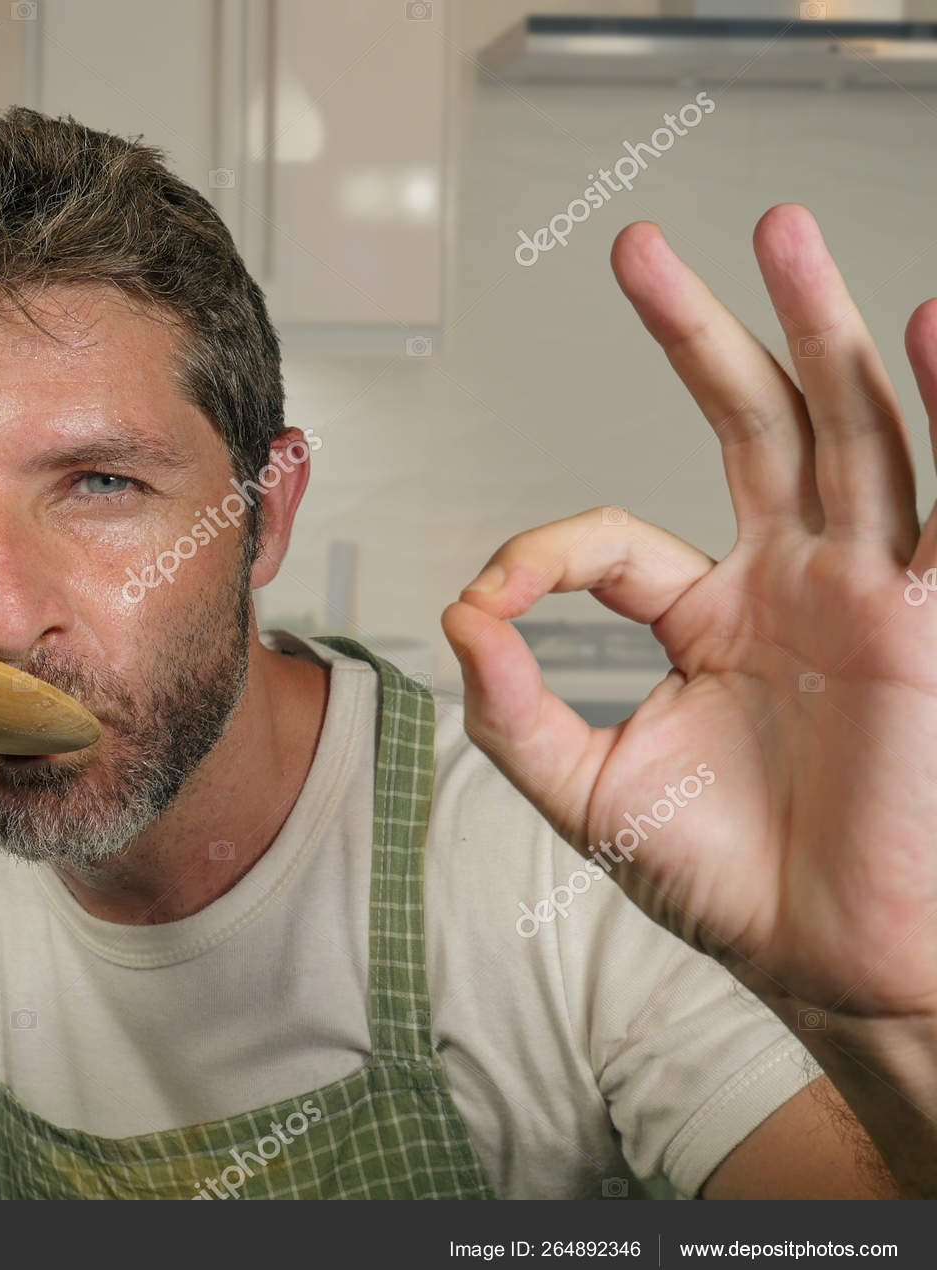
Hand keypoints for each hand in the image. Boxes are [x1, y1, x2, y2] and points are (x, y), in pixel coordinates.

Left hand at [442, 205, 936, 1025]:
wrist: (828, 962)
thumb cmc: (725, 881)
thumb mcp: (585, 792)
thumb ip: (512, 707)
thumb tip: (459, 612)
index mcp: (705, 615)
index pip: (611, 537)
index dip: (539, 556)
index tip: (487, 606)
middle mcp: (788, 581)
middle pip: (746, 425)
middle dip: (697, 332)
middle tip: (642, 248)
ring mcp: (865, 589)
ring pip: (846, 429)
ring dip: (818, 327)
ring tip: (780, 228)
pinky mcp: (929, 619)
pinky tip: (929, 327)